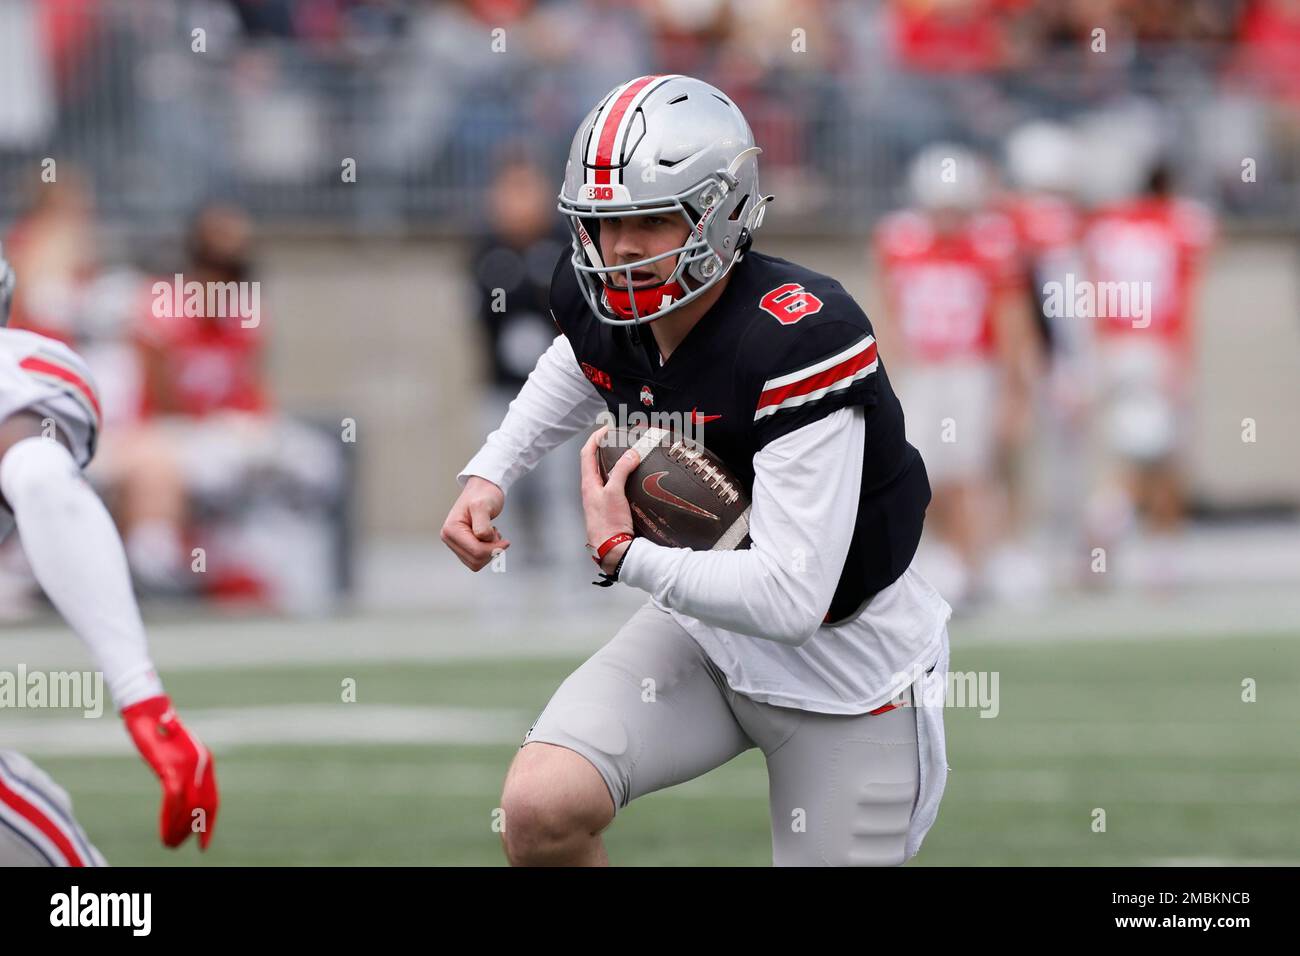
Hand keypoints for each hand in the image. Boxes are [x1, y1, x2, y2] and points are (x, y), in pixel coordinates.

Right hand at [121, 695, 218, 849]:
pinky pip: (173, 800)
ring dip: (178, 830)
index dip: (209, 824)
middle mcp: (201, 765)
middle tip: (179, 846)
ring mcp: (187, 766)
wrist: (146, 708)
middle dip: (193, 831)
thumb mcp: (175, 752)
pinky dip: (168, 819)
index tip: (203, 844)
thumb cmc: (158, 729)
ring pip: (189, 808)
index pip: (213, 800)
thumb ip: (181, 769)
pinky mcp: (170, 767)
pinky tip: (163, 832)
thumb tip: (180, 793)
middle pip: (203, 808)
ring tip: (169, 844)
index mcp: (206, 762)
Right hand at [441, 476, 508, 570]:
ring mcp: (456, 543)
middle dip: (490, 550)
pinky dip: (488, 551)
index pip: (475, 551)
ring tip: (492, 533)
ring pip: (477, 562)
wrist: (484, 489)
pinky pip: (478, 558)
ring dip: (489, 551)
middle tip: (496, 534)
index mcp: (450, 530)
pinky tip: (489, 537)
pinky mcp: (464, 546)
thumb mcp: (483, 506)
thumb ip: (482, 524)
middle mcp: (450, 539)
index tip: (504, 540)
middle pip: (476, 560)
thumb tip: (482, 539)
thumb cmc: (483, 494)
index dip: (493, 548)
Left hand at [580, 426, 637, 572]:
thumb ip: (621, 471)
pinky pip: (614, 486)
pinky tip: (634, 479)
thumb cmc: (608, 523)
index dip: (595, 438)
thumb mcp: (614, 493)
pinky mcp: (610, 508)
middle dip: (606, 448)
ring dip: (615, 463)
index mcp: (588, 484)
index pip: (587, 453)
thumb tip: (630, 453)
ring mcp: (600, 500)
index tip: (607, 428)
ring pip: (605, 475)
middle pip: (595, 463)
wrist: (613, 550)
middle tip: (620, 439)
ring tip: (629, 455)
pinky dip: (622, 477)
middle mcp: (592, 490)